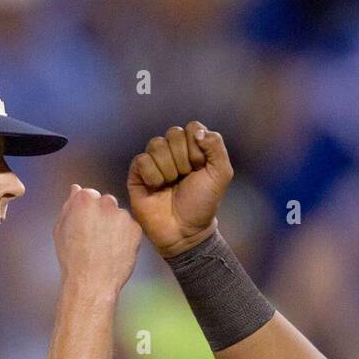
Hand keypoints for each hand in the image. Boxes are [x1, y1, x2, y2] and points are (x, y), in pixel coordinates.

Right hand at [52, 184, 142, 292]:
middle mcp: (105, 203)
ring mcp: (123, 216)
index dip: (88, 210)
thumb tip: (76, 189)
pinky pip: (131, 228)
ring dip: (115, 225)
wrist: (92, 282)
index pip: (89, 194)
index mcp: (84, 200)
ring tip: (107, 246)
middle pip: (106, 202)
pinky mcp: (136, 229)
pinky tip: (116, 250)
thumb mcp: (60, 229)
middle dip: (103, 214)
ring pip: (120, 215)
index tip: (86, 224)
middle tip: (97, 236)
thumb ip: (69, 205)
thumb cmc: (72, 259)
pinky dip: (126, 236)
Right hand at [127, 122, 232, 256]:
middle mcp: (172, 151)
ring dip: (169, 169)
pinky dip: (153, 176)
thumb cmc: (202, 204)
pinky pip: (142, 160)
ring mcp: (154, 160)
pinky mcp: (138, 173)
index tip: (200, 168)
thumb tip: (198, 131)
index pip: (192, 128)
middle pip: (174, 133)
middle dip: (183, 159)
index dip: (197, 148)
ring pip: (157, 144)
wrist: (185, 230)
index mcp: (193, 148)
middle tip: (185, 179)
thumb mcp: (221, 174)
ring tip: (171, 185)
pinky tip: (157, 188)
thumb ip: (216, 146)